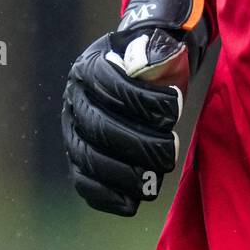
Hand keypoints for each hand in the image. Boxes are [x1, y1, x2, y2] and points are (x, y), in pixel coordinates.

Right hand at [61, 0, 210, 215]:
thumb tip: (174, 52)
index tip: (175, 109)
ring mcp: (73, 128)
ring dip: (124, 173)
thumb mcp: (160, 46)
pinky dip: (105, 195)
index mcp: (93, 67)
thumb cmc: (156, 61)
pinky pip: (83, 180)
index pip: (111, 86)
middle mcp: (76, 98)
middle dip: (138, 145)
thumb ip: (164, 49)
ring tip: (155, 179)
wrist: (138, 68)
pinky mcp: (79, 154)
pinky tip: (129, 202)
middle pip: (100, 127)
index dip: (143, 101)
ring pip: (89, 157)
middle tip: (170, 153)